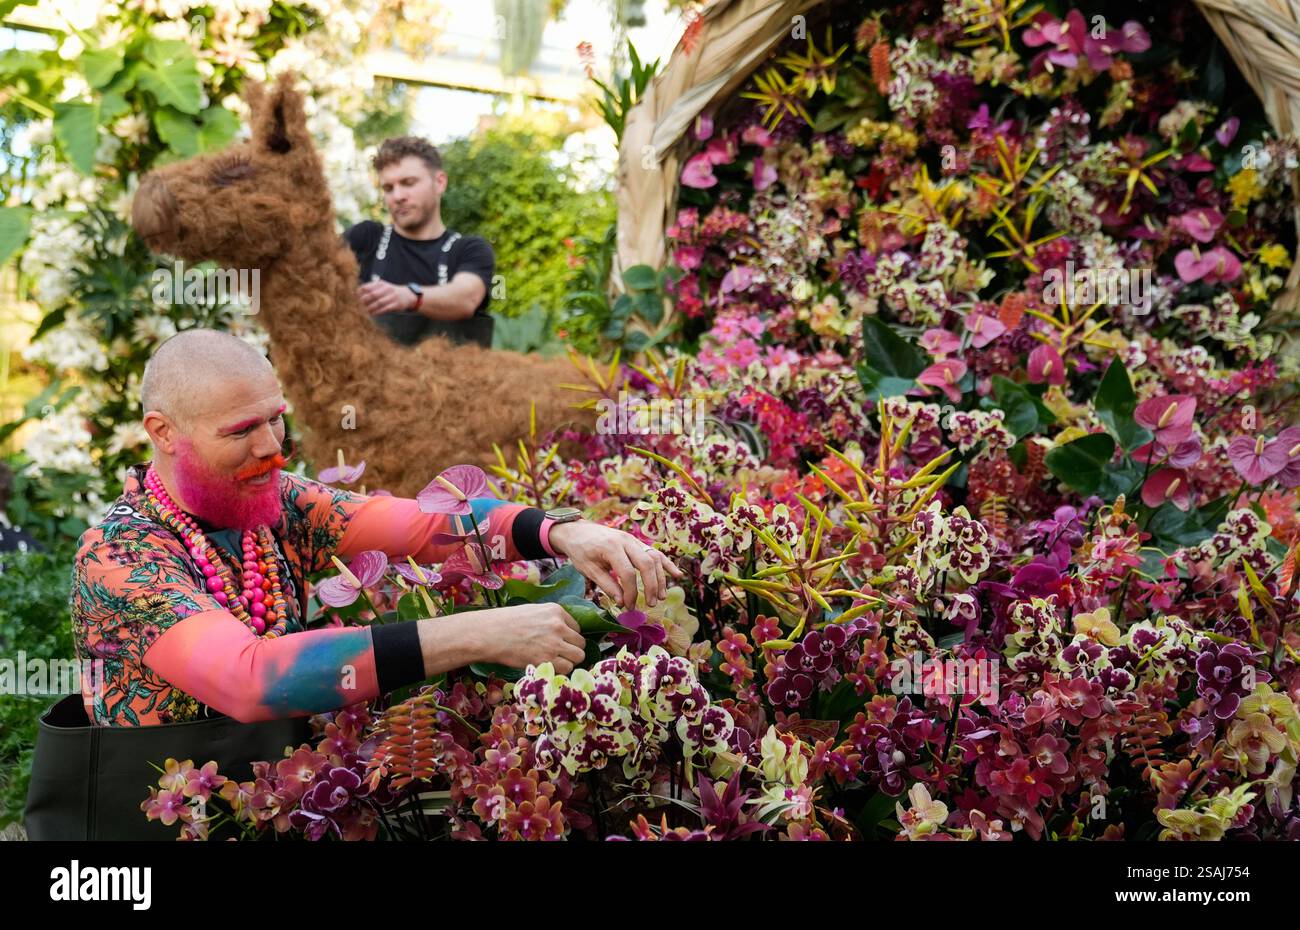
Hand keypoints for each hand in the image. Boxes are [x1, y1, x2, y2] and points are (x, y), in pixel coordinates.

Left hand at [357, 280, 415, 315]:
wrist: (408, 296)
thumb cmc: (391, 292)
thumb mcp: (382, 287)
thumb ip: (371, 289)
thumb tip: (355, 293)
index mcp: (381, 284)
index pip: (368, 287)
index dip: (360, 292)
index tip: (356, 297)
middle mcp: (387, 289)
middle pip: (373, 295)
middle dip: (365, 300)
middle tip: (360, 305)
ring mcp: (392, 296)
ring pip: (379, 302)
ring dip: (371, 308)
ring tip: (366, 311)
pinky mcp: (396, 304)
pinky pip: (385, 308)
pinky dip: (378, 311)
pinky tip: (373, 313)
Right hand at [479, 603, 586, 673]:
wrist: (490, 634)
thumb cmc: (506, 622)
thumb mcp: (533, 612)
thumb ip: (550, 620)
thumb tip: (562, 634)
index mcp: (556, 611)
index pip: (577, 628)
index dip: (569, 638)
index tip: (560, 643)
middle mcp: (559, 626)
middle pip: (581, 643)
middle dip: (572, 650)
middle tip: (559, 655)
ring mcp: (554, 643)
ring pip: (578, 657)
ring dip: (568, 662)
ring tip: (554, 663)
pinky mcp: (546, 660)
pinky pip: (566, 669)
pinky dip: (560, 671)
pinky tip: (548, 668)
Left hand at [548, 520, 683, 610]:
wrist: (577, 531)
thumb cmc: (580, 551)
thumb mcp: (588, 570)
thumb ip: (607, 585)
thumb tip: (622, 602)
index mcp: (611, 547)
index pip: (628, 573)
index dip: (631, 592)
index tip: (629, 606)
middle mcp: (626, 541)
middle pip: (646, 564)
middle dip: (651, 586)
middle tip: (651, 604)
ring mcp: (633, 540)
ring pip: (654, 558)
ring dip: (660, 578)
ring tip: (661, 597)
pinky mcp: (636, 542)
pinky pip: (655, 552)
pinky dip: (666, 564)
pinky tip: (677, 575)